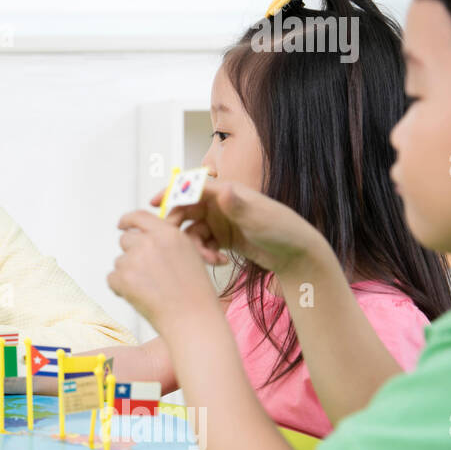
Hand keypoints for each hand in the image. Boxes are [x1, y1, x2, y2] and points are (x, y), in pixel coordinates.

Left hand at [107, 211, 224, 335]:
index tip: (121, 224)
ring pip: (119, 261)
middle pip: (125, 240)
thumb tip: (142, 238)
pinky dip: (120, 288)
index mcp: (168, 233)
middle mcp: (150, 242)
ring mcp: (135, 259)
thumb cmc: (193, 292)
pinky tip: (141, 297)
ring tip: (150, 289)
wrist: (191, 318)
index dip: (127, 220)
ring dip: (128, 274)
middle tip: (146, 273)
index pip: (139, 217)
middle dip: (131, 254)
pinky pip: (112, 278)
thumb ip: (165, 242)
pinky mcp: (123, 277)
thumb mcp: (188, 255)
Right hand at [155, 180, 328, 276]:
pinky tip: (219, 262)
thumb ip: (238, 205)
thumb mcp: (259, 218)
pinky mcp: (223, 238)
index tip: (152, 203)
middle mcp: (221, 204)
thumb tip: (224, 189)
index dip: (170, 193)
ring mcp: (221, 221)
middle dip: (178, 227)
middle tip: (174, 244)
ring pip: (192, 230)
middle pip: (186, 210)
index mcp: (227, 192)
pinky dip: (205, 253)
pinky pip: (202, 243)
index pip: (191, 187)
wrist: (298, 254)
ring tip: (211, 260)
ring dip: (195, 246)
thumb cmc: (283, 231)